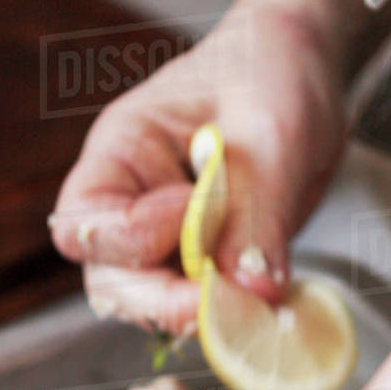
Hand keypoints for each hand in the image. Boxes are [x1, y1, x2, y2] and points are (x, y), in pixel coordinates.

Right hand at [50, 4, 345, 332]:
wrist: (301, 76)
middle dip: (163, 302)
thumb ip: (256, 211)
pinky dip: (232, 314)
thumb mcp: (269, 132)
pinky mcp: (205, 264)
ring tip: (252, 302)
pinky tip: (264, 300)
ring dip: (200, 315)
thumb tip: (250, 292)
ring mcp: (167, 241)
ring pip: (156, 305)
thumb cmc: (268, 74)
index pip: (89, 223)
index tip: (191, 216)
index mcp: (121, 154)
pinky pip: (204, 306)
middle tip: (220, 306)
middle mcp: (132, 204)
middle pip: (112, 281)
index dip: (134, 238)